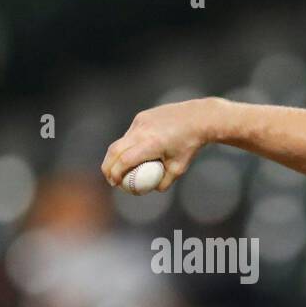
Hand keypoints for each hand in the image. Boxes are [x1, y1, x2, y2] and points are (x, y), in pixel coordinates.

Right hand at [101, 97, 223, 191]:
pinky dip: (129, 145)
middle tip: (110, 178)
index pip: (125, 160)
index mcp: (151, 144)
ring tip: (119, 168)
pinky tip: (137, 152)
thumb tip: (153, 189)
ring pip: (121, 141)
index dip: (116, 172)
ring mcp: (140, 122)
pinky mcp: (141, 117)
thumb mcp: (180, 167)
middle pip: (115, 150)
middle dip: (108, 166)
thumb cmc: (189, 145)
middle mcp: (141, 131)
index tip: (115, 183)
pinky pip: (131, 133)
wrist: (197, 119)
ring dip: (116, 155)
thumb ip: (165, 180)